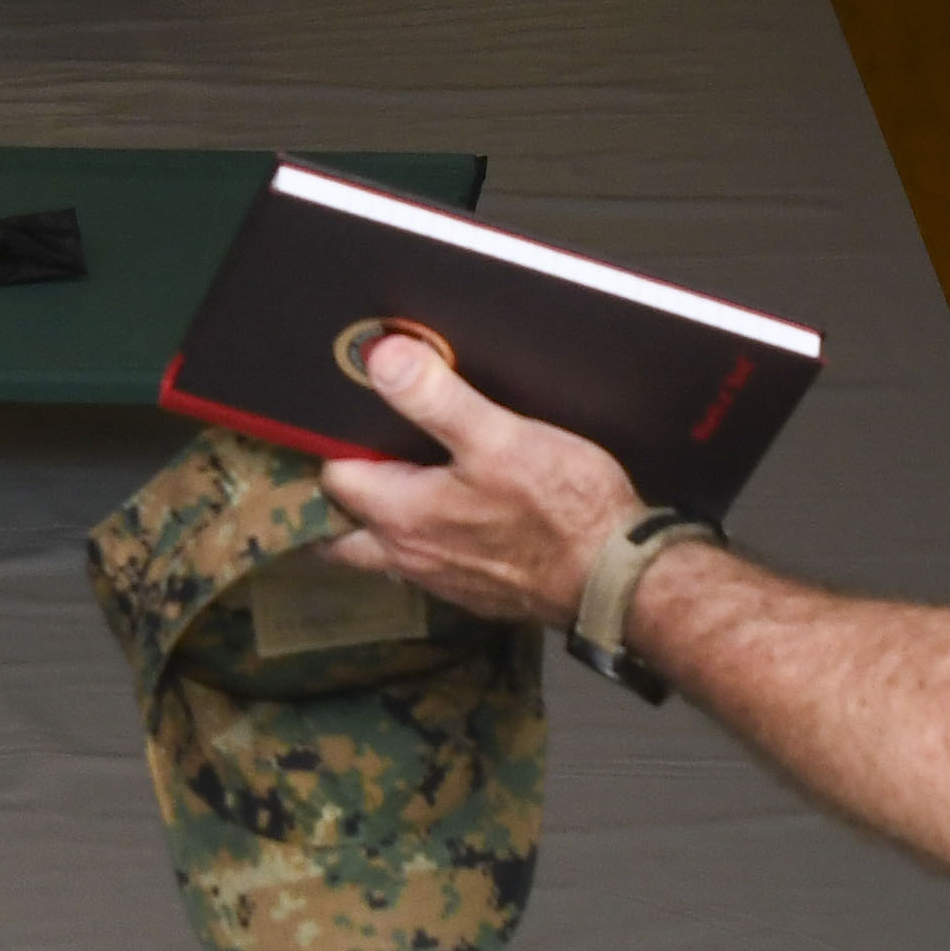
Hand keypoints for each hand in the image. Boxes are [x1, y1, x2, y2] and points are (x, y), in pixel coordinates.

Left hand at [319, 333, 644, 627]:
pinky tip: (452, 517)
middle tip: (347, 465)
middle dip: (337, 504)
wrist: (616, 578)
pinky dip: (425, 541)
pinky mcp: (476, 592)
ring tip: (393, 483)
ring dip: (379, 524)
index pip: (334, 479)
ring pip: (385, 552)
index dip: (333, 446)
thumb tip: (381, 358)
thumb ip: (435, 398)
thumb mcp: (499, 438)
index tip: (339, 420)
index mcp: (401, 516)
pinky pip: (429, 566)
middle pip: (344, 534)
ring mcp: (442, 580)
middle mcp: (410, 557)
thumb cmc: (562, 510)